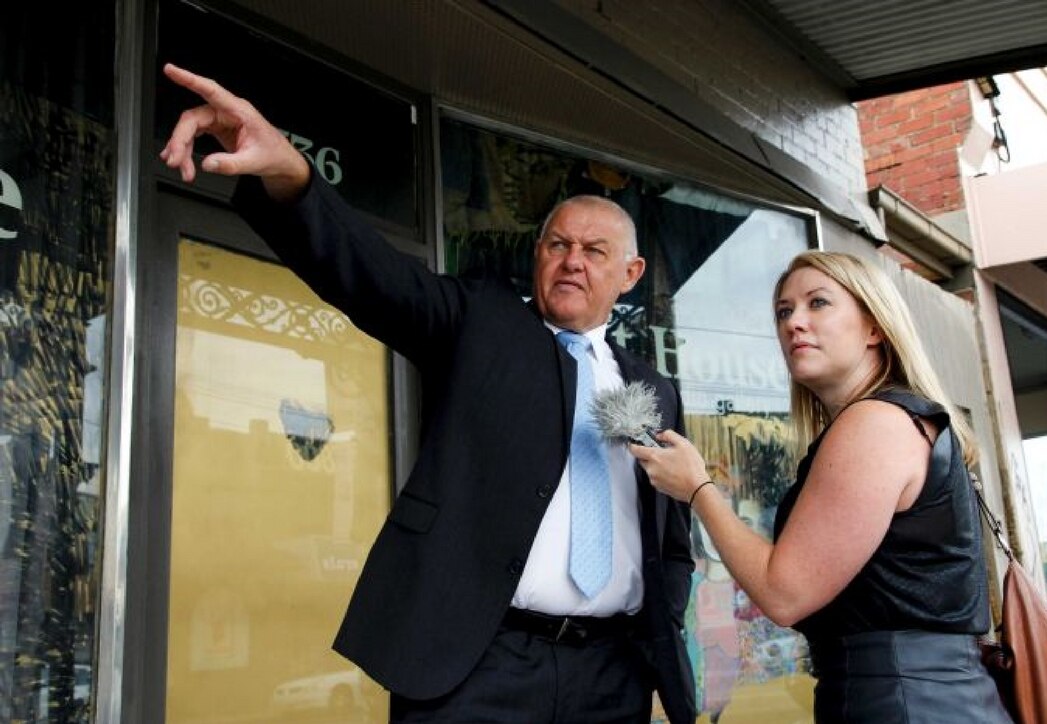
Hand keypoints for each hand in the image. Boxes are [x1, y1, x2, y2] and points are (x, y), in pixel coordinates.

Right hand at [158, 63, 310, 201]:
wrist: (280, 161)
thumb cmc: (273, 155)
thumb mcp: (254, 162)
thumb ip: (231, 164)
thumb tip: (208, 164)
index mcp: (239, 111)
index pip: (211, 90)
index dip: (189, 79)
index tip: (171, 70)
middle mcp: (226, 112)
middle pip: (192, 119)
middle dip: (180, 140)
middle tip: (175, 161)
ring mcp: (220, 120)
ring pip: (190, 129)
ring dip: (182, 148)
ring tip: (182, 168)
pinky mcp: (216, 128)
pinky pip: (195, 135)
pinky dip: (186, 148)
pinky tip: (180, 159)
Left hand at [629, 429, 711, 504]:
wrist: (697, 489)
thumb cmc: (691, 468)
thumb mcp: (683, 444)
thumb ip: (669, 435)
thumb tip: (660, 435)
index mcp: (654, 456)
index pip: (635, 450)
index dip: (633, 445)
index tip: (635, 444)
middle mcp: (651, 469)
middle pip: (642, 459)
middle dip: (649, 455)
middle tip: (663, 453)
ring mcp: (654, 480)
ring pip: (650, 469)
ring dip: (657, 466)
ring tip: (673, 464)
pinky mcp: (659, 488)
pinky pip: (656, 478)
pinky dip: (662, 475)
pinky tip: (674, 473)